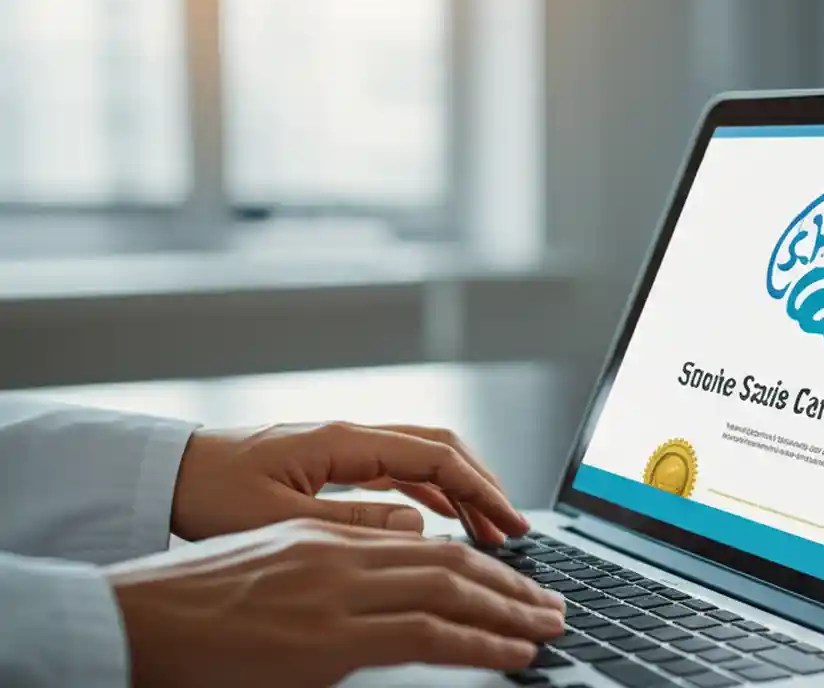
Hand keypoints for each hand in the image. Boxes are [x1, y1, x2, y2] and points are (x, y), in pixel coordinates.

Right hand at [108, 519, 564, 687]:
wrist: (138, 621)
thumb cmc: (196, 606)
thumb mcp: (275, 571)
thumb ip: (335, 573)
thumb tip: (383, 591)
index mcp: (332, 540)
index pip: (429, 547)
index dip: (483, 566)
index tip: (518, 585)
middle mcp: (345, 556)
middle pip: (453, 563)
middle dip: (513, 586)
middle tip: (554, 605)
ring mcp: (340, 594)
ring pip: (452, 591)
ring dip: (511, 610)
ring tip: (549, 627)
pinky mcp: (331, 638)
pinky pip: (427, 632)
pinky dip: (481, 640)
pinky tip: (513, 650)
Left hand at [172, 421, 524, 544]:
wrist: (165, 476)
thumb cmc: (209, 495)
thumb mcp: (282, 520)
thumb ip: (354, 524)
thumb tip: (421, 529)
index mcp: (343, 442)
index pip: (435, 457)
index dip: (480, 490)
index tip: (509, 524)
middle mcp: (350, 436)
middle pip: (440, 449)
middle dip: (483, 486)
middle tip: (513, 529)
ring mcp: (343, 447)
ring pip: (422, 460)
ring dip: (460, 491)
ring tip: (488, 531)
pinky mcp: (332, 463)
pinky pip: (397, 472)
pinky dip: (429, 494)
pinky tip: (442, 520)